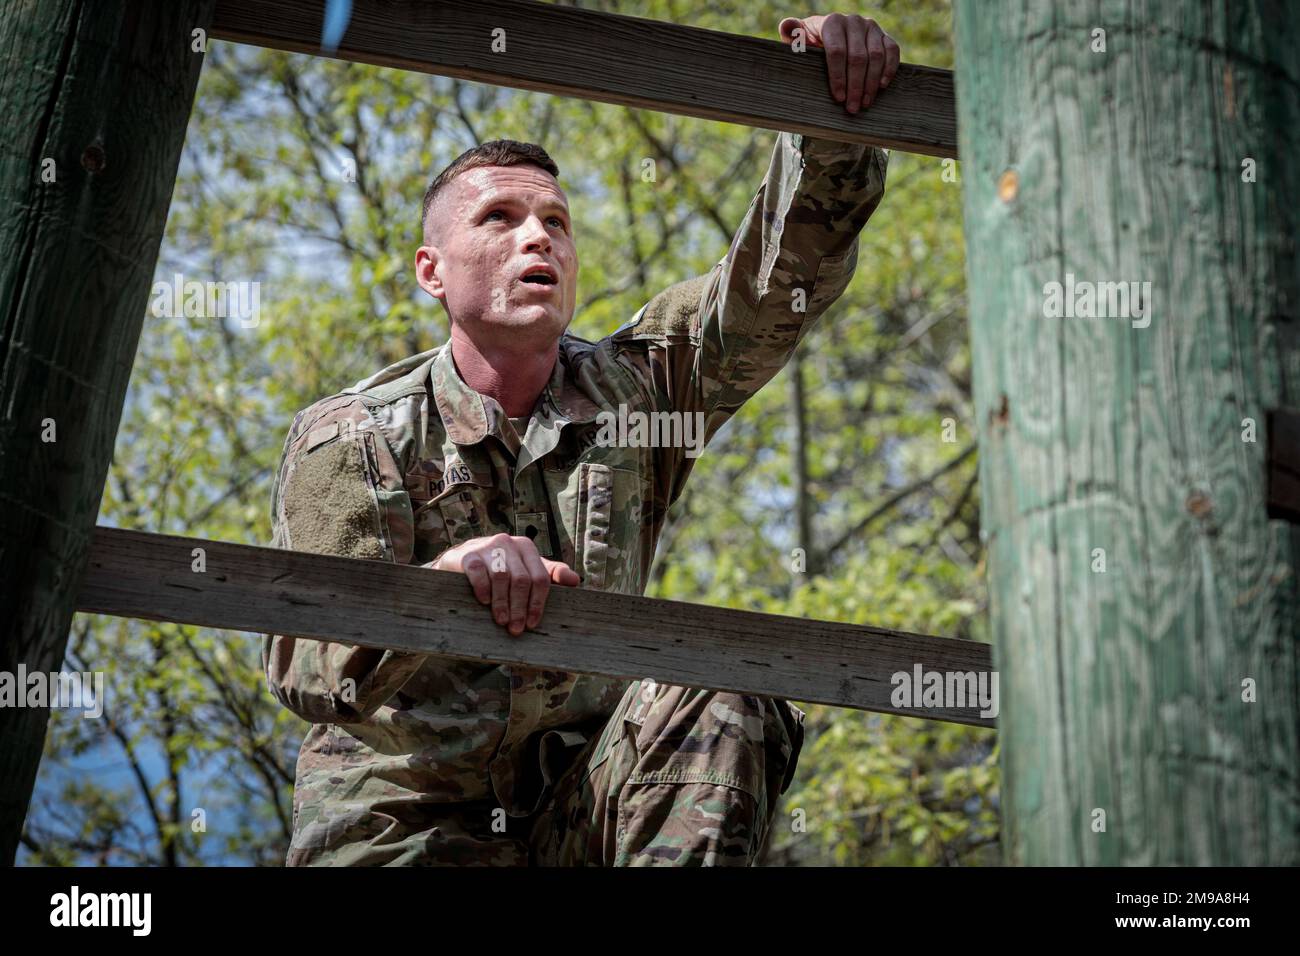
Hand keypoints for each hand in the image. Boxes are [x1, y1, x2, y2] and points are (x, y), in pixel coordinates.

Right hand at [431, 533, 579, 635]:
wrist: (462, 560)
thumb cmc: (500, 567)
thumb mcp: (526, 569)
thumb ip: (550, 574)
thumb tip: (576, 581)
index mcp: (527, 547)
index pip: (541, 577)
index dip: (538, 603)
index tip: (532, 623)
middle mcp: (509, 543)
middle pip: (522, 579)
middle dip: (520, 607)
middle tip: (516, 629)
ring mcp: (488, 547)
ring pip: (502, 577)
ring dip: (502, 603)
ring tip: (502, 621)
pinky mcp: (469, 554)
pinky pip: (479, 572)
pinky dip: (483, 589)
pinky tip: (484, 602)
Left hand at [778, 13, 900, 112]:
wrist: (830, 40)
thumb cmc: (812, 46)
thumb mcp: (799, 41)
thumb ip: (792, 34)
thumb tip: (787, 26)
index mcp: (832, 22)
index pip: (836, 51)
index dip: (838, 76)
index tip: (838, 97)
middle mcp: (854, 21)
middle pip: (857, 57)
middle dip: (855, 86)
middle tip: (852, 108)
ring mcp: (871, 28)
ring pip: (876, 56)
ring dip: (871, 82)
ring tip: (865, 103)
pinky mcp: (885, 36)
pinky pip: (892, 51)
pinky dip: (889, 69)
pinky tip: (881, 86)